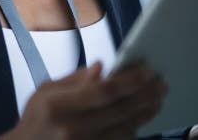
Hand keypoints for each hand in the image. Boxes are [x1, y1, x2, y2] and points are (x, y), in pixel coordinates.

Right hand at [0, 62, 167, 139]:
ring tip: (156, 100)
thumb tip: (102, 68)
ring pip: (125, 129)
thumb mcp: (44, 92)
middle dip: (145, 95)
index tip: (147, 71)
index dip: (129, 80)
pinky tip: (140, 119)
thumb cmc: (35, 120)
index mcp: (59, 106)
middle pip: (120, 110)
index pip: (104, 91)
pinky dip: (133, 130)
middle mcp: (73, 128)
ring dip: (144, 113)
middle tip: (161, 85)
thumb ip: (74, 79)